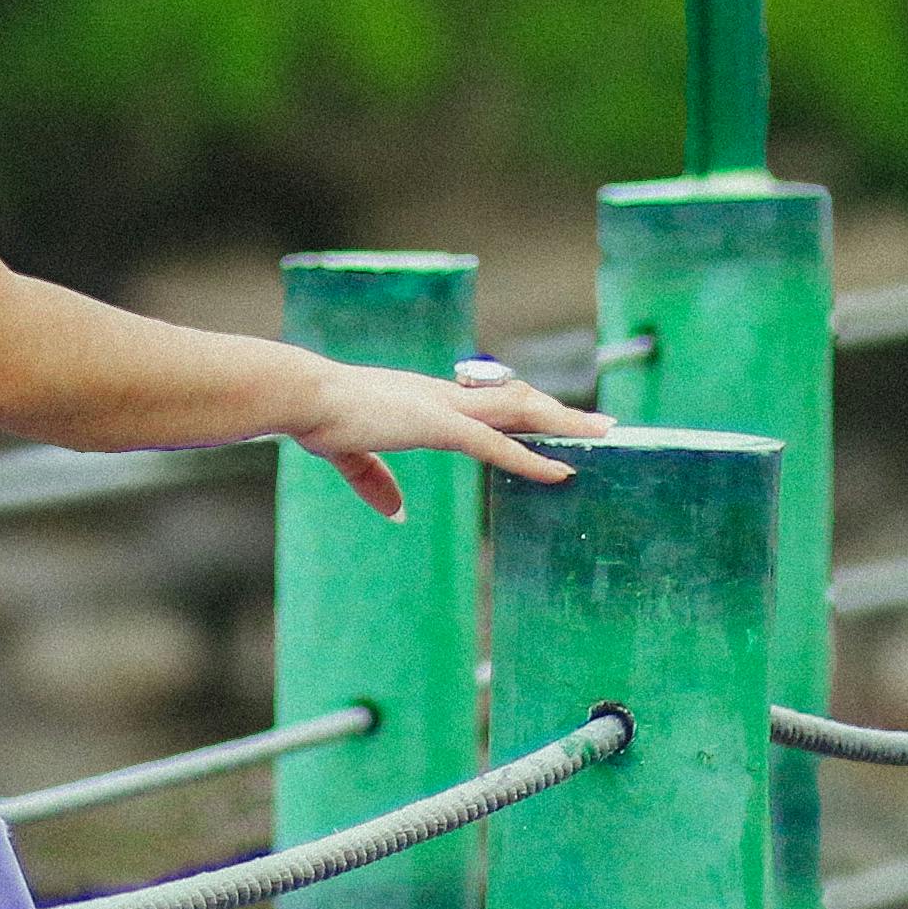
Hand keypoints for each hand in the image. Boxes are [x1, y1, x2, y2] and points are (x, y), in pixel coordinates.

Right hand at [286, 357, 623, 519]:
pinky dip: (532, 459)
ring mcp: (444, 408)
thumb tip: (397, 512)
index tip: (552, 419)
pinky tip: (562, 469)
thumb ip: (374, 482)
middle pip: (517, 401)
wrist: (304, 395)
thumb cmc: (317, 416)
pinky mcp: (439, 425)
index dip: (525, 412)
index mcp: (425, 400)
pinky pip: (498, 445)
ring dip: (564, 424)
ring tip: (603, 433)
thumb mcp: (349, 455)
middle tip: (600, 423)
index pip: (489, 405)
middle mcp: (444, 397)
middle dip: (560, 413)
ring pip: (519, 412)